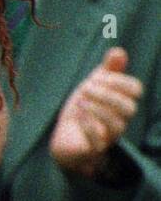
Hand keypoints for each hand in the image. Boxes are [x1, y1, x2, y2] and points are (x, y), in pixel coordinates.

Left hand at [50, 47, 143, 178]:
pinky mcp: (92, 149)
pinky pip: (98, 142)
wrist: (65, 138)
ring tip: (80, 100)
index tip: (97, 76)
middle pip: (129, 108)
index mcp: (122, 102)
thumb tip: (118, 51)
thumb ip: (107, 70)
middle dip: (107, 94)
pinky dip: (89, 125)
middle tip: (86, 88)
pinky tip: (78, 115)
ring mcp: (108, 136)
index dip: (118, 79)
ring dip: (97, 109)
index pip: (135, 89)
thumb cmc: (84, 109)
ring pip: (117, 125)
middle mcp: (120, 120)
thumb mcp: (92, 86)